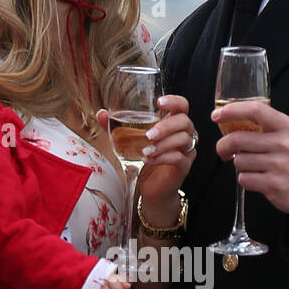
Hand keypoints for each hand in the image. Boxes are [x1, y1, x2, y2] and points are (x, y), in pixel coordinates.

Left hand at [96, 95, 196, 213]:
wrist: (150, 187)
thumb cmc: (143, 159)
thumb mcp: (127, 140)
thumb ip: (115, 126)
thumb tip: (101, 113)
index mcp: (173, 123)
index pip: (182, 105)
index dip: (174, 101)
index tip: (159, 102)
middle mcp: (184, 134)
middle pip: (184, 122)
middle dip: (166, 127)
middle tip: (148, 135)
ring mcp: (186, 151)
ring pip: (183, 140)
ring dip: (162, 144)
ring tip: (145, 150)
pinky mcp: (183, 167)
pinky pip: (178, 158)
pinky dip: (162, 158)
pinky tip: (148, 160)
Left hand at [211, 100, 288, 215]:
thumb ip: (266, 126)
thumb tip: (231, 122)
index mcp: (286, 126)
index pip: (255, 110)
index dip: (232, 110)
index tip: (216, 115)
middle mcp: (282, 143)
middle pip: (237, 139)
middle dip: (223, 146)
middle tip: (223, 151)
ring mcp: (278, 165)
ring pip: (239, 161)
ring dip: (240, 165)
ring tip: (253, 167)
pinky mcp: (274, 184)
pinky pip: (244, 179)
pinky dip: (245, 180)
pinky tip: (257, 179)